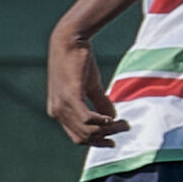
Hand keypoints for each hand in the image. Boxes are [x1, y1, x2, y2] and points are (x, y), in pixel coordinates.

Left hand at [46, 31, 128, 146]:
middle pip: (85, 137)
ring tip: (124, 124)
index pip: (78, 137)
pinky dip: (102, 122)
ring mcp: (62, 105)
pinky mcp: (71, 96)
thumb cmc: (79, 60)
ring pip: (89, 129)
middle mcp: (57, 112)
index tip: (113, 141)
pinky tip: (113, 119)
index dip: (97, 142)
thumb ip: (100, 102)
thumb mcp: (90, 85)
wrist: (69, 40)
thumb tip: (113, 117)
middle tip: (125, 127)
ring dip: (109, 130)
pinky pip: (87, 119)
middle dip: (107, 136)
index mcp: (59, 111)